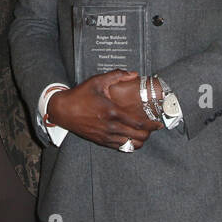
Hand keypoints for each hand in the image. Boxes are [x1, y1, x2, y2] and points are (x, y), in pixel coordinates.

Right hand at [47, 70, 161, 149]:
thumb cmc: (80, 95)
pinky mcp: (100, 141)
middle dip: (149, 134)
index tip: (158, 124)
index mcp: (112, 112)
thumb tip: (133, 73)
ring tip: (143, 134)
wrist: (63, 110)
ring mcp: (105, 136)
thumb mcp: (97, 81)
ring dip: (139, 141)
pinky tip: (130, 137)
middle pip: (138, 137)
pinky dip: (128, 145)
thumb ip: (117, 75)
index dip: (152, 126)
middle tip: (152, 128)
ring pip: (130, 145)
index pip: (139, 124)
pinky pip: (120, 148)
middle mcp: (110, 127)